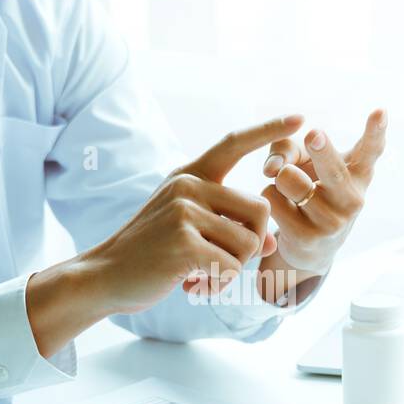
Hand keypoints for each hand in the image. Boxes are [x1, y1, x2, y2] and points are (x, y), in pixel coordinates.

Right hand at [82, 116, 303, 314]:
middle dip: (250, 245)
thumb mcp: (188, 229)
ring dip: (232, 270)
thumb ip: (227, 227)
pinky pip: (231, 268)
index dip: (269, 130)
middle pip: (260, 211)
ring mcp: (185, 212)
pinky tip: (192, 286)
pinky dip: (218, 285)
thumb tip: (271, 241)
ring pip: (249, 244)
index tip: (300, 118)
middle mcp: (188, 186)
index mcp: (189, 175)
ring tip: (201, 275)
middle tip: (219, 263)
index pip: (234, 144)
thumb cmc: (150, 254)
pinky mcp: (185, 243)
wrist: (104, 276)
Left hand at [259, 109, 386, 272]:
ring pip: (289, 179)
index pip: (372, 150)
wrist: (311, 247)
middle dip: (321, 152)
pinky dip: (268, 194)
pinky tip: (280, 207)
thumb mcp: (303, 161)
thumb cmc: (309, 188)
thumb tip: (272, 167)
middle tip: (313, 134)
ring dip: (280, 175)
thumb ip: (287, 148)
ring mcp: (332, 222)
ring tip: (288, 186)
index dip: (376, 131)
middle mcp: (352, 198)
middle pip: (332, 170)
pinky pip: (272, 198)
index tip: (380, 110)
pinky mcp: (307, 238)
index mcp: (359, 174)